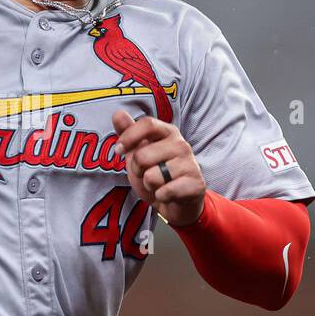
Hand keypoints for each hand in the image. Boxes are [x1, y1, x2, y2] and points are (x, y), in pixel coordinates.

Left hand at [111, 110, 205, 227]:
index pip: (148, 124)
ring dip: (150, 186)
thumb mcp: (138, 152)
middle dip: (137, 170)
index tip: (118, 151)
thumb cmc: (157, 174)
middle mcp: (181, 145)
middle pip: (142, 155)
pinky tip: (168, 194)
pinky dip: (160, 197)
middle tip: (147, 174)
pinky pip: (164, 192)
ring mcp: (190, 164)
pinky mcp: (196, 184)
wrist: (176, 202)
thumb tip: (118, 113)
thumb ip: (128, 132)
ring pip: (152, 177)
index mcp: (168, 132)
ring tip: (160, 184)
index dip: (129, 137)